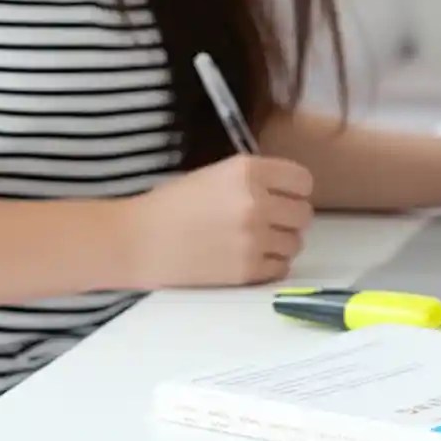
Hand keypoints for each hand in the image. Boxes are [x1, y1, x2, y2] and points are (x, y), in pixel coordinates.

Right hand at [122, 155, 314, 287]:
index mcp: (247, 171)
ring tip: (252, 242)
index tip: (283, 198)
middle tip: (266, 223)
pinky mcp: (247, 270)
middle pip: (304, 214)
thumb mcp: (216, 175)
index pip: (303, 181)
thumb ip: (255, 181)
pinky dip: (270, 266)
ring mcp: (254, 238)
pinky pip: (281, 268)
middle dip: (288, 219)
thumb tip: (291, 195)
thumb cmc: (171, 206)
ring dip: (280, 244)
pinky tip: (247, 258)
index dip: (294, 191)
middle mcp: (256, 202)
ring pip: (296, 243)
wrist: (136, 241)